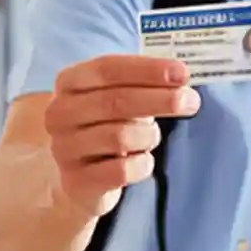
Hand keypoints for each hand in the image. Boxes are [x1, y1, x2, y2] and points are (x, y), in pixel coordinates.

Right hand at [45, 56, 198, 218]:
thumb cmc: (105, 125)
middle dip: (160, 99)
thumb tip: (181, 80)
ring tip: (151, 137)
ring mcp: (63, 148)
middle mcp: (59, 113)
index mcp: (69, 82)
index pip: (108, 69)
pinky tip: (142, 160)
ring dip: (148, 135)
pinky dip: (142, 164)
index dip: (147, 70)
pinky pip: (121, 171)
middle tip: (191, 101)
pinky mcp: (76, 181)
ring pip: (120, 136)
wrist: (81, 177)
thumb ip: (142, 85)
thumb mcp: (117, 97)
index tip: (182, 73)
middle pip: (115, 101)